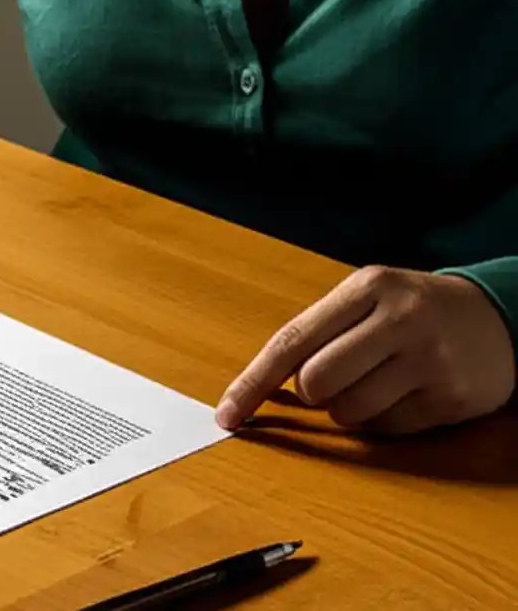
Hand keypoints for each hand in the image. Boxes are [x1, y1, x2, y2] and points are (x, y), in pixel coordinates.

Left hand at [217, 266, 515, 434]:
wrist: (498, 316)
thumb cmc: (410, 311)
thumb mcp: (366, 300)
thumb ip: (317, 334)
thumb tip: (256, 388)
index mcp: (367, 287)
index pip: (291, 341)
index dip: (253, 382)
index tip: (227, 414)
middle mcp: (400, 318)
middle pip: (316, 382)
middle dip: (314, 392)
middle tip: (339, 376)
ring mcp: (430, 359)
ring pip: (348, 411)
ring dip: (349, 408)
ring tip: (379, 380)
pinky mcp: (453, 397)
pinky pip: (388, 429)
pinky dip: (385, 420)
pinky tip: (408, 393)